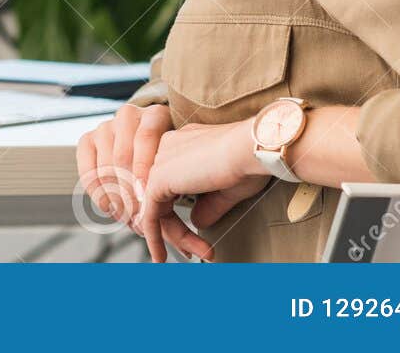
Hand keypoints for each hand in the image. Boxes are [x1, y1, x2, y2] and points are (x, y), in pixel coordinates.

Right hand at [76, 104, 171, 224]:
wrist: (148, 152)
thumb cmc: (168, 164)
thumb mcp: (177, 174)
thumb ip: (176, 201)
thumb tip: (185, 246)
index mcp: (156, 115)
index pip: (146, 138)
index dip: (144, 170)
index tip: (147, 199)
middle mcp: (129, 116)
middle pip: (122, 155)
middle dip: (128, 192)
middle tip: (138, 218)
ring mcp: (105, 126)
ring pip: (105, 165)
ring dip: (114, 197)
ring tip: (126, 217)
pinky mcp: (87, 140)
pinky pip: (87, 170)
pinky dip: (97, 193)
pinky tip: (108, 207)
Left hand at [137, 121, 269, 262]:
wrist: (249, 149)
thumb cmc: (248, 161)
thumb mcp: (227, 188)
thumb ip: (208, 205)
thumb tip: (196, 221)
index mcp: (184, 143)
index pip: (175, 183)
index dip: (183, 213)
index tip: (196, 236)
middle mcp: (168, 148)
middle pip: (163, 196)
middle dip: (176, 228)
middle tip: (194, 250)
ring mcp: (160, 162)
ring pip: (156, 207)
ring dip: (172, 236)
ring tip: (190, 255)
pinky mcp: (158, 179)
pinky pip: (149, 215)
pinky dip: (154, 237)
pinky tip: (161, 256)